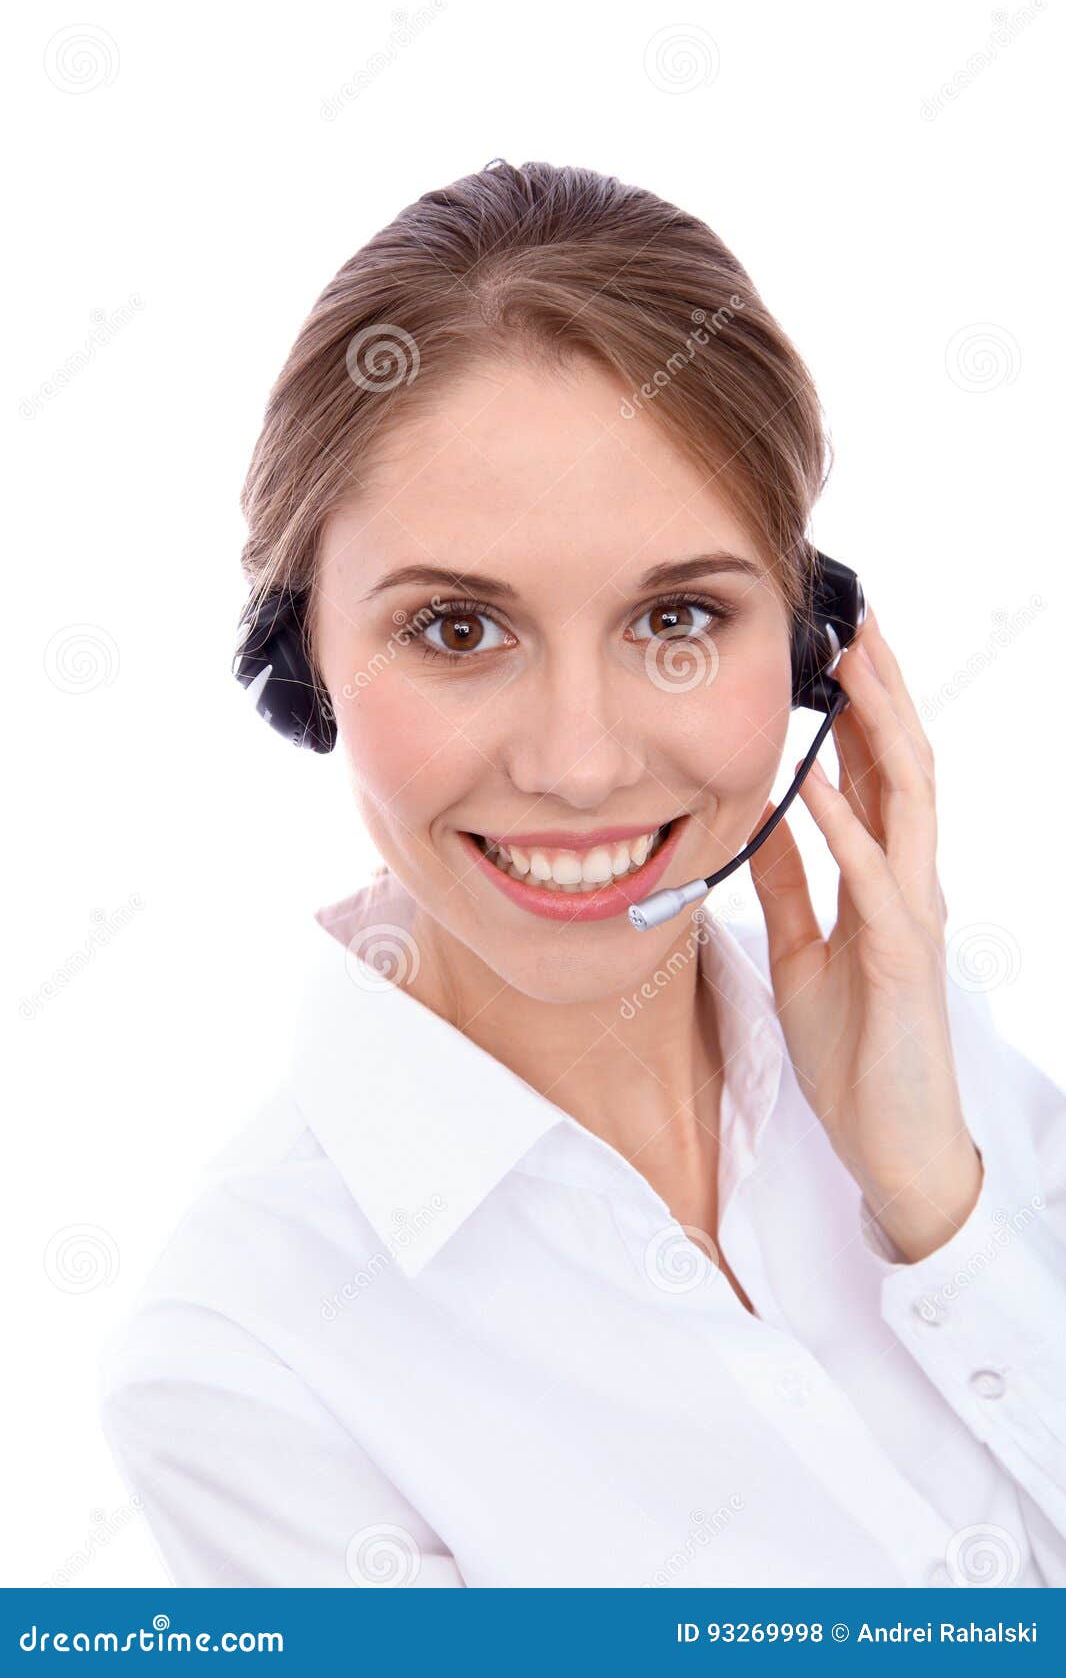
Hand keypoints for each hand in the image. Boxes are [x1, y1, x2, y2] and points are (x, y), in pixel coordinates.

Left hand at [748, 607, 982, 1262]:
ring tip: (848, 664)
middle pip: (900, 763)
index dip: (859, 706)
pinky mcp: (904, 957)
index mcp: (883, 878)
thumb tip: (763, 818)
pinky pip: (875, 876)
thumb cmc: (855, 1049)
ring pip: (907, 799)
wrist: (890, 1141)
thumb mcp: (806, 949)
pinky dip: (845, 823)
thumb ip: (791, 884)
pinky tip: (814, 778)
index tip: (832, 643)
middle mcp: (909, 881)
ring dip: (877, 728)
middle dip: (879, 689)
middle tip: (852, 616)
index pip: (875, 773)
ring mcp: (914, 914)